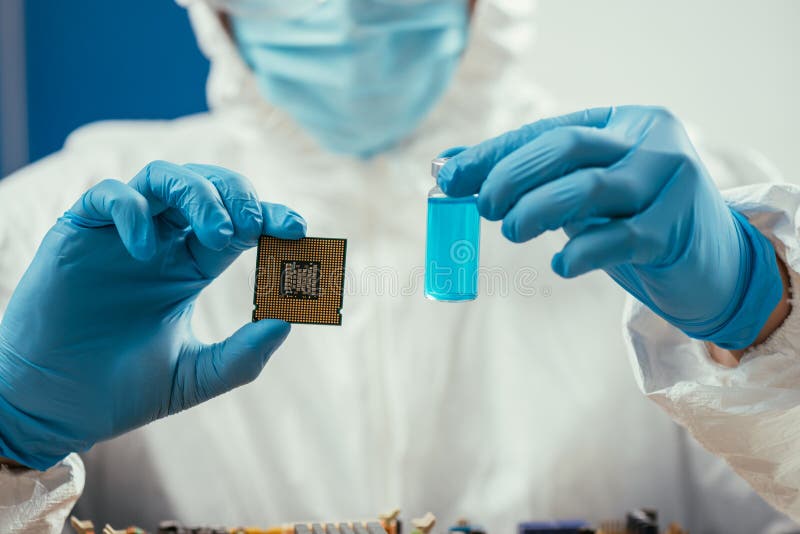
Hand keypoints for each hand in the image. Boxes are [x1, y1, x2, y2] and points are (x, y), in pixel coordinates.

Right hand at [0, 161, 305, 469]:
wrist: (56, 409)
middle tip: (256, 225)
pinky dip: (133, 209)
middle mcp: (159, 242)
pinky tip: (147, 249)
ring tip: (220, 234)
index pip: (238, 225)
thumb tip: (289, 321)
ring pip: (164, 177)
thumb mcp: (195, 376)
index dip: (270, 218)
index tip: (299, 229)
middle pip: (207, 187)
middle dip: (238, 196)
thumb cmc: (121, 391)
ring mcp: (120, 235)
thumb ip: (243, 355)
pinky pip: (108, 197)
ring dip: (199, 194)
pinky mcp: (78, 234)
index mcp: (189, 266)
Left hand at [438, 106, 782, 349]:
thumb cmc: (634, 218)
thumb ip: (525, 176)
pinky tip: (561, 264)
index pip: (547, 130)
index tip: (448, 177)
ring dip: (538, 207)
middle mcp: (650, 142)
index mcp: (624, 123)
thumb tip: (445, 169)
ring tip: (512, 229)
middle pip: (568, 148)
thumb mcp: (581, 191)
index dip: (493, 154)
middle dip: (513, 175)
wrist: (712, 261)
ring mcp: (669, 184)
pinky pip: (621, 238)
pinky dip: (583, 250)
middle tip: (485, 207)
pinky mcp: (676, 231)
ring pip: (591, 187)